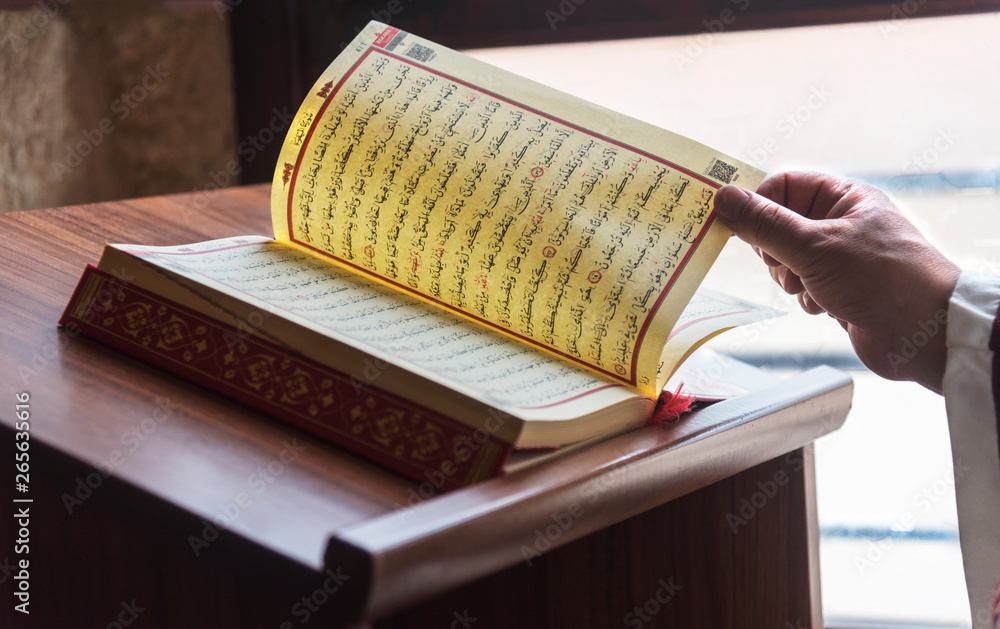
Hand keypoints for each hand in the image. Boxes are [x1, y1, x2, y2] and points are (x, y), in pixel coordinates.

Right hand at [713, 171, 960, 392]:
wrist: (924, 334)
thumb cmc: (884, 279)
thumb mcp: (814, 246)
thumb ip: (765, 224)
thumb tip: (725, 199)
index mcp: (843, 198)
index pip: (783, 186)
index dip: (758, 205)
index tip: (740, 227)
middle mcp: (842, 223)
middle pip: (779, 225)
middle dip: (774, 250)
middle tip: (787, 263)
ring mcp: (841, 257)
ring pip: (787, 259)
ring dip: (790, 277)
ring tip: (810, 286)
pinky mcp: (840, 288)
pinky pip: (802, 286)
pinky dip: (806, 297)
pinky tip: (826, 304)